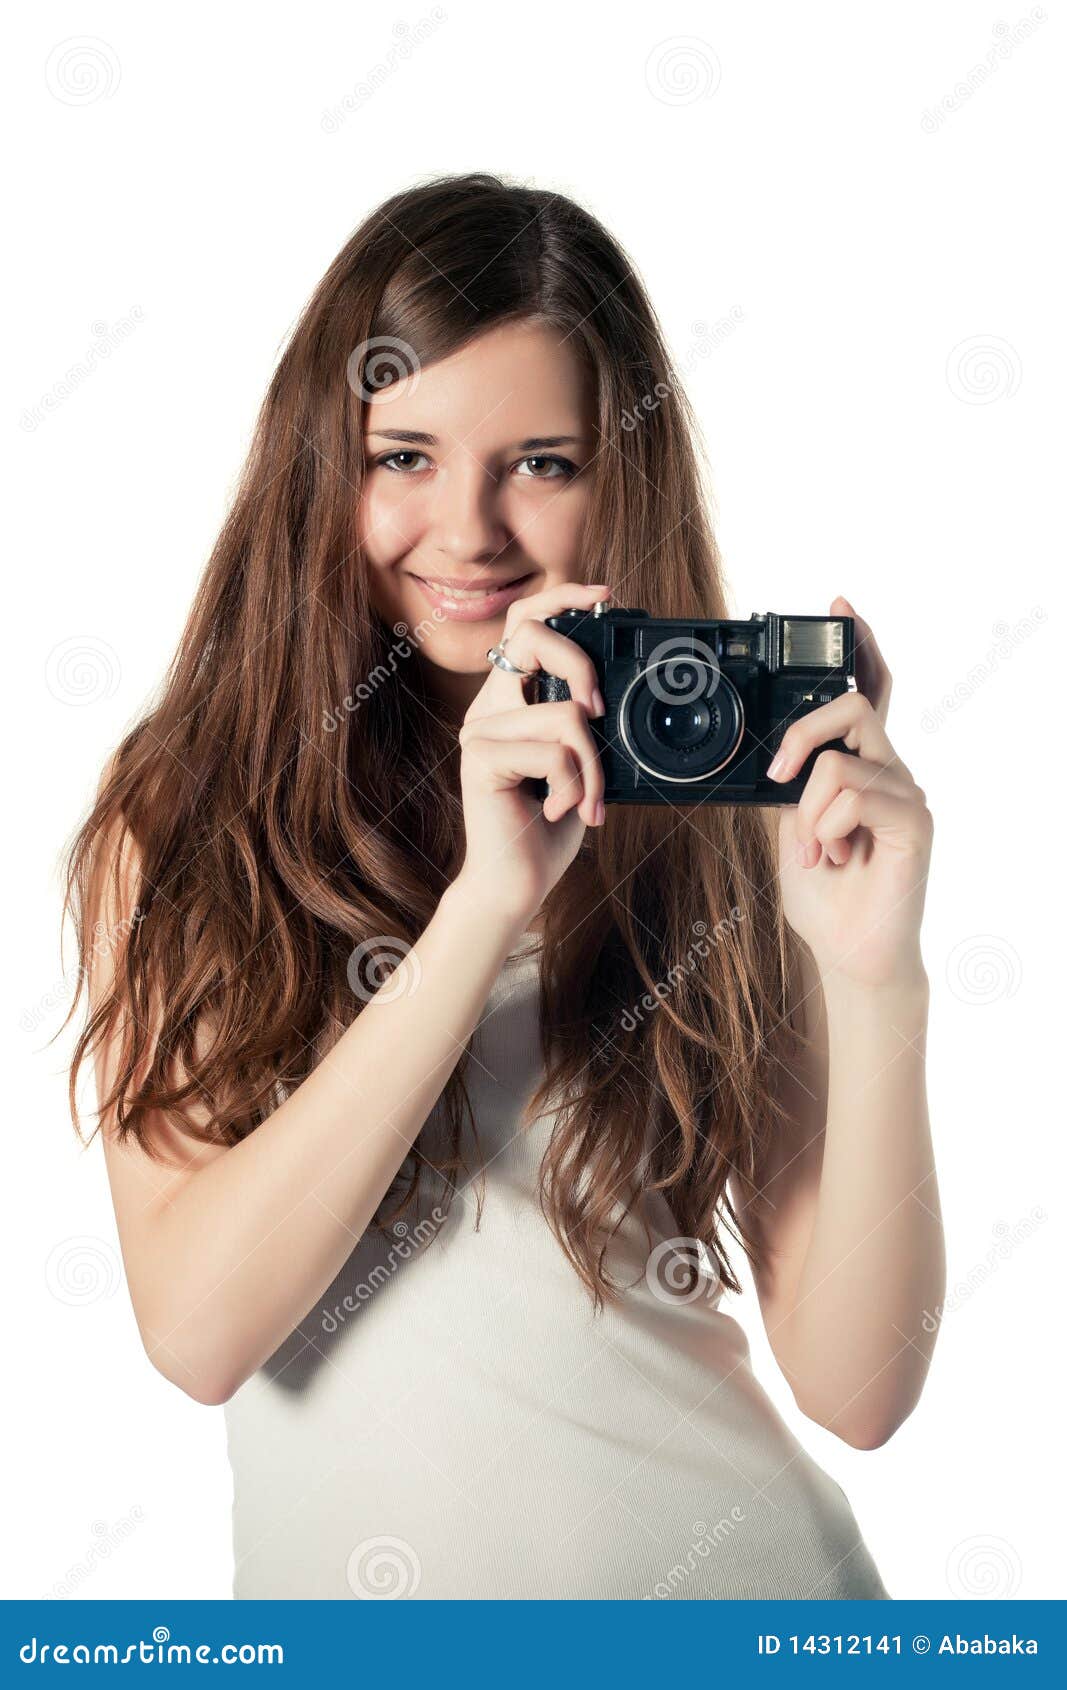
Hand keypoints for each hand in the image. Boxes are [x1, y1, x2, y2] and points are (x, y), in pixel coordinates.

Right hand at [451, 581, 610, 923]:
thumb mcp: (581, 765)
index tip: (604, 596)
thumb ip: (586, 725)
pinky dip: (575, 787)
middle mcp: (488, 708)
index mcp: (510, 702)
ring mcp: (479, 731)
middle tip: (599, 710)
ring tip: (586, 802)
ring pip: (565, 716)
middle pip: (532, 638)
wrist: (517, 883)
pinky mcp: (480, 758)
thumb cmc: (550, 827)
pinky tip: (561, 811)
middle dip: (580, 663)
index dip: (562, 600)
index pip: (525, 625)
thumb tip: (613, 696)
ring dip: (593, 768)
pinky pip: (555, 751)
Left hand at [768, 596, 932, 990]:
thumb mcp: (789, 830)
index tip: (840, 605)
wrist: (851, 954)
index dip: (860, 646)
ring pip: (839, 761)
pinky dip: (825, 829)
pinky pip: (853, 794)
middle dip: (803, 734)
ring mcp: (907, 793)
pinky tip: (834, 859)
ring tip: (817, 853)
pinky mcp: (914, 821)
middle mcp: (892, 771)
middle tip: (777, 777)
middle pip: (854, 705)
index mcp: (863, 767)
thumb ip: (790, 787)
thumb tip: (774, 756)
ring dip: (808, 813)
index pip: (870, 691)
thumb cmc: (826, 897)